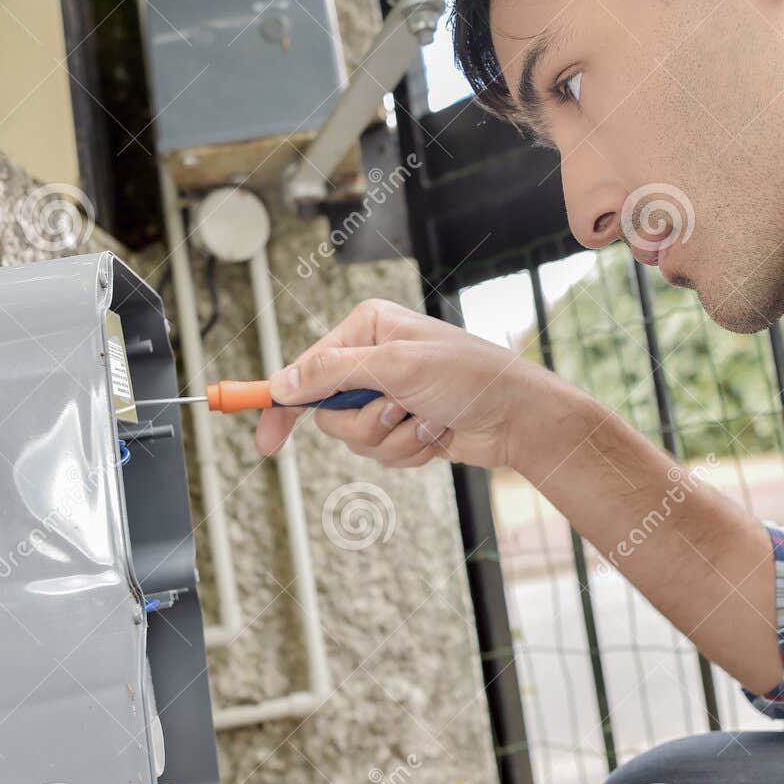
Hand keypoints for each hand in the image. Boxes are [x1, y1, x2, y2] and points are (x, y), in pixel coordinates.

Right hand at [255, 297, 547, 470]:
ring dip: (395, 439)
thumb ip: (333, 373)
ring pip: (356, 440)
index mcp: (367, 328)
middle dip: (366, 424)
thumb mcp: (396, 367)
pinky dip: (412, 450)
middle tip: (399, 410)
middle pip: (328, 415)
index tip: (266, 443)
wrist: (517, 416)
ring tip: (430, 419)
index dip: (282, 405)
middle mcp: (373, 359)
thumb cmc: (468, 377)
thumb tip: (282, 382)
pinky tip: (440, 432)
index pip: (306, 369)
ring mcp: (388, 394)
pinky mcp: (404, 426)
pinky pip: (383, 454)